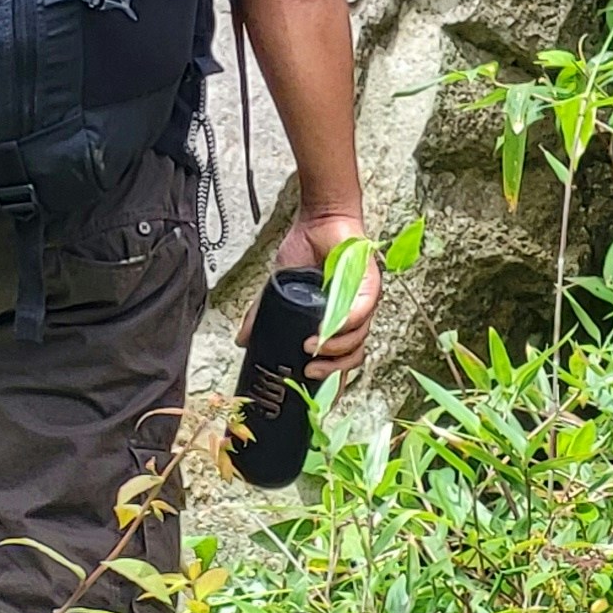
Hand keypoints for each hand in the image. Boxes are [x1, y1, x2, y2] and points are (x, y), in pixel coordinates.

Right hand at [280, 202, 377, 380]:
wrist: (318, 218)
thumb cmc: (306, 248)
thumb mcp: (279, 287)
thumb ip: (263, 312)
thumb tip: (243, 340)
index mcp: (336, 320)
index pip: (341, 360)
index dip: (331, 381)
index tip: (313, 395)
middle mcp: (354, 316)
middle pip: (352, 357)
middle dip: (333, 371)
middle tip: (310, 372)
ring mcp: (364, 302)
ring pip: (358, 339)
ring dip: (335, 349)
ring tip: (312, 348)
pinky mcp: (369, 286)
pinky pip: (361, 314)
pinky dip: (343, 326)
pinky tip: (325, 330)